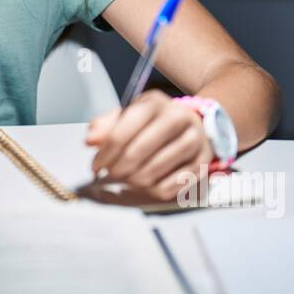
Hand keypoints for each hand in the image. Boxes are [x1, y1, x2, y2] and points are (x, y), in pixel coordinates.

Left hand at [84, 90, 212, 202]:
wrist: (192, 123)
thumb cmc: (153, 122)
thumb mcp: (129, 115)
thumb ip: (105, 126)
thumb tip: (91, 140)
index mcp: (154, 103)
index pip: (122, 132)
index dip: (105, 153)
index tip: (96, 165)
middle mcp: (178, 118)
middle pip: (138, 153)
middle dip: (117, 168)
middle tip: (110, 173)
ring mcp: (194, 140)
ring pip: (153, 172)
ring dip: (133, 181)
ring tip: (126, 178)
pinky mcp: (203, 162)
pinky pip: (171, 187)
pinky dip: (152, 190)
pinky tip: (145, 184)